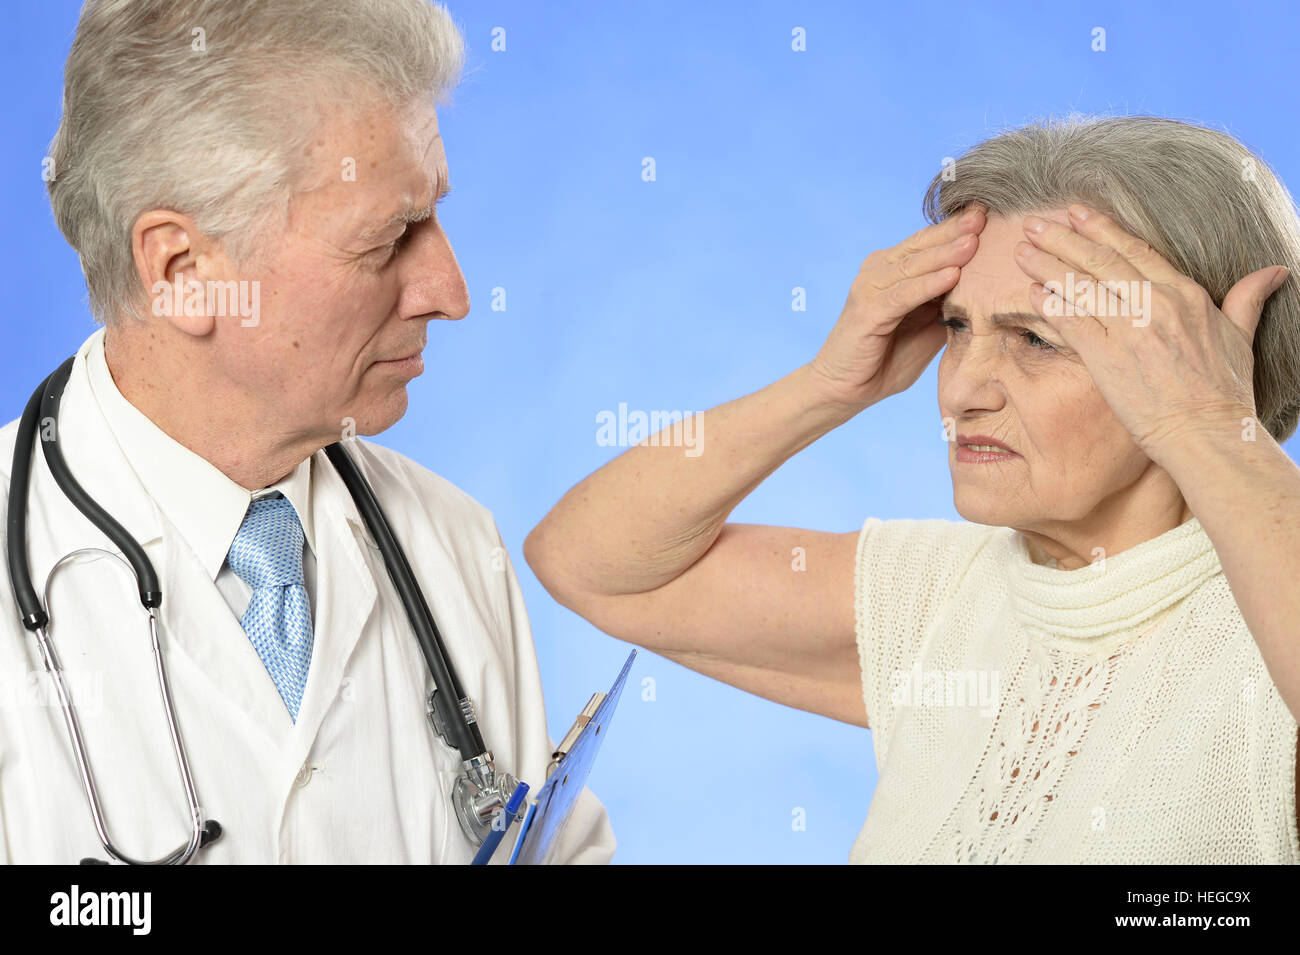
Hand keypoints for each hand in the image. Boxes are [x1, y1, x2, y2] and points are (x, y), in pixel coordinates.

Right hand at [808, 203, 986, 407]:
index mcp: (891, 271)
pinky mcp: (867, 311)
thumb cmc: (885, 360)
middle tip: (985, 215)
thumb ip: (947, 306)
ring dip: (945, 254)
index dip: (956, 228)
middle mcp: (877, 272)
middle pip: (921, 245)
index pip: (927, 242)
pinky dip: (928, 285)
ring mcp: (869, 289)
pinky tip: (952, 276)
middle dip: (955, 231)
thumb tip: (987, 290)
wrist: (844, 389)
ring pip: (914, 266)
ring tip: (975, 241)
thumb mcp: (927, 328)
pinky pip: (903, 294)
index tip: (988, 213)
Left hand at [1015, 203, 1287, 465]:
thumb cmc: (1224, 394)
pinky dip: (1049, 303)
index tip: (1077, 213)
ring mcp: (1130, 328)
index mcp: (1185, 294)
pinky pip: (1071, 321)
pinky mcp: (1107, 357)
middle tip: (1034, 224)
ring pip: (1080, 286)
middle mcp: (1156, 304)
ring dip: (1047, 265)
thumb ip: (1246, 300)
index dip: (1102, 229)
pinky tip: (1030, 292)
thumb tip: (1273, 272)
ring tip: (1022, 251)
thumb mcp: (1241, 337)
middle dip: (1064, 238)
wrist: (1207, 434)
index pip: (1135, 250)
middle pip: (1100, 260)